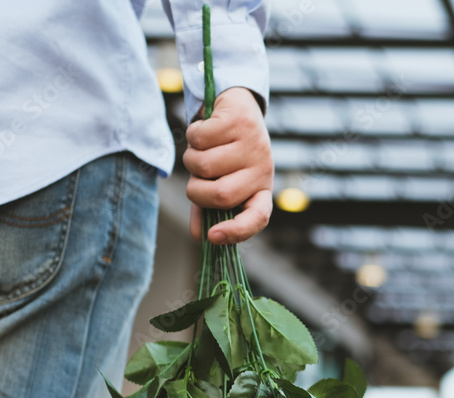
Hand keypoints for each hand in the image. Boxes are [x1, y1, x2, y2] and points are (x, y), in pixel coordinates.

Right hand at [183, 87, 273, 244]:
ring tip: (202, 149)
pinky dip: (192, 134)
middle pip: (222, 195)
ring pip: (204, 166)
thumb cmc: (225, 151)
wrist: (235, 106)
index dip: (237, 231)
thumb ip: (209, 207)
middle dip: (196, 190)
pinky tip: (204, 128)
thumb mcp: (220, 180)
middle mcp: (263, 169)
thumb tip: (198, 235)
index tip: (213, 236)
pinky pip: (199, 138)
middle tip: (197, 177)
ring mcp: (254, 145)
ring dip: (191, 158)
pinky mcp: (240, 121)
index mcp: (261, 190)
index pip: (258, 217)